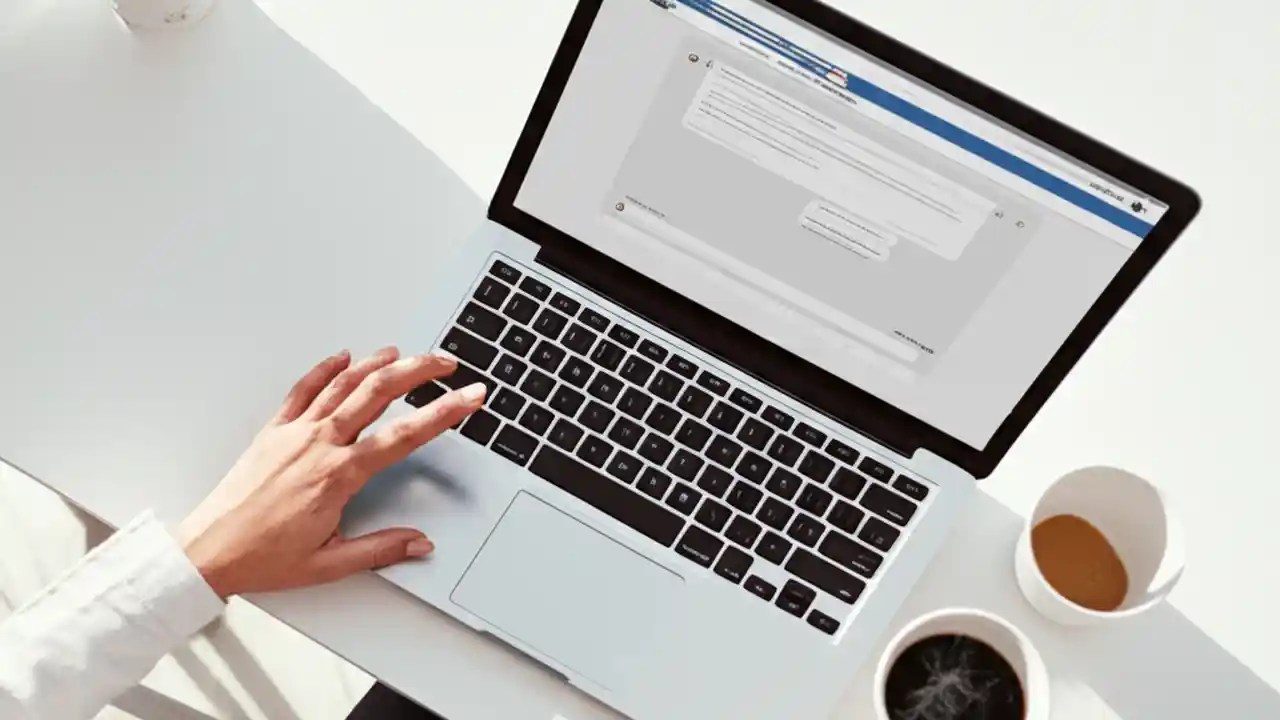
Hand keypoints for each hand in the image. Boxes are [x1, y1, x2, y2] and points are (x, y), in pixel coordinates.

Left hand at [177, 347, 484, 598]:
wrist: (207, 550)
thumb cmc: (262, 557)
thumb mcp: (330, 563)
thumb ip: (380, 550)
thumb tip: (419, 543)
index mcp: (338, 475)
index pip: (405, 435)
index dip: (444, 413)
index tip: (469, 398)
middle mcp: (319, 444)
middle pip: (378, 393)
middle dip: (419, 372)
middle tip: (446, 364)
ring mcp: (295, 432)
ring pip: (344, 384)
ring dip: (378, 363)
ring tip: (404, 354)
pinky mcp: (273, 430)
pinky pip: (303, 389)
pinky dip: (326, 369)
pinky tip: (343, 358)